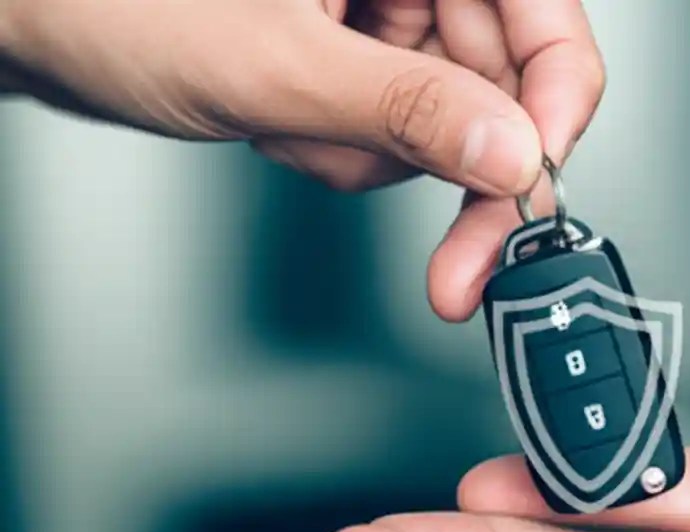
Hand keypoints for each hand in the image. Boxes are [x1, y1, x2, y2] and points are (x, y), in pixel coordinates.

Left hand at [0, 0, 603, 319]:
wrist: (30, 18)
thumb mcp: (276, 64)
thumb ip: (408, 109)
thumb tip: (513, 154)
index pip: (545, 20)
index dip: (557, 108)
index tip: (534, 185)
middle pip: (503, 84)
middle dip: (461, 174)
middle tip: (461, 266)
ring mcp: (383, 7)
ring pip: (446, 121)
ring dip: (375, 157)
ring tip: (293, 129)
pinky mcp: (354, 51)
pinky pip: (394, 130)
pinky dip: (344, 152)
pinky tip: (285, 127)